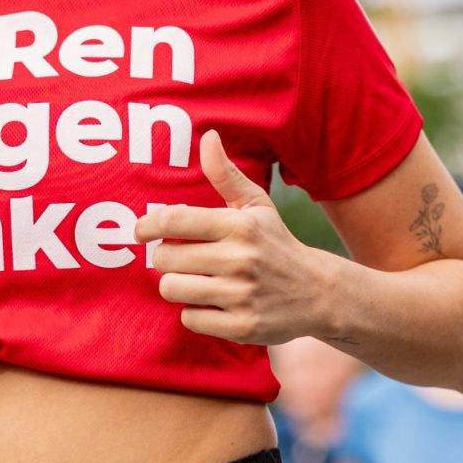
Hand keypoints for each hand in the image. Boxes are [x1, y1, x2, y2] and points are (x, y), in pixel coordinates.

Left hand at [134, 131, 335, 347]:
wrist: (320, 292)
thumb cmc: (277, 244)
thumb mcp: (257, 206)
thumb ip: (226, 175)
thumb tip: (208, 136)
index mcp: (239, 226)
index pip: (174, 221)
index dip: (147, 226)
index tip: (142, 231)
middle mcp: (239, 259)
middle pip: (165, 259)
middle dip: (166, 258)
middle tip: (182, 258)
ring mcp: (240, 295)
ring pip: (172, 289)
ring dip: (178, 286)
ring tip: (196, 280)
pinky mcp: (242, 326)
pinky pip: (190, 319)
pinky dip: (196, 313)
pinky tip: (214, 304)